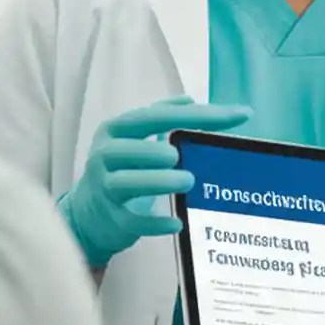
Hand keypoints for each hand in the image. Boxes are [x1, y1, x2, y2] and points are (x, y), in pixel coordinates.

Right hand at [58, 96, 248, 267]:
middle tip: (180, 156)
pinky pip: (134, 220)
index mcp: (117, 130)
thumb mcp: (132, 138)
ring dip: (159, 182)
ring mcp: (105, 188)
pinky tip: (177, 223)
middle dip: (154, 152)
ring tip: (188, 181)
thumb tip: (189, 100)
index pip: (155, 117)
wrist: (88, 214)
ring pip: (127, 183)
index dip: (196, 115)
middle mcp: (106, 155)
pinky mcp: (112, 219)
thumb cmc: (120, 168)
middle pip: (128, 149)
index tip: (237, 115)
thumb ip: (160, 116)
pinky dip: (156, 223)